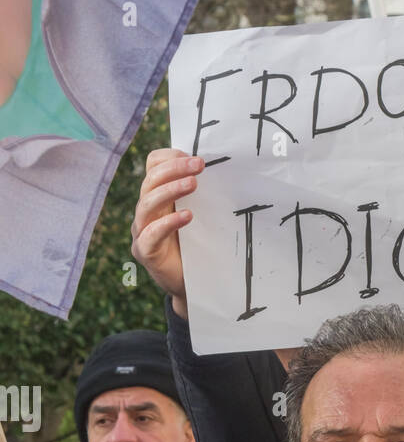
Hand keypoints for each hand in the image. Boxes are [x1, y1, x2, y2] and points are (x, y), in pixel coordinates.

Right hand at [130, 148, 203, 319]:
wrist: (193, 284)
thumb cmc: (197, 246)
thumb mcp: (200, 215)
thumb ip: (202, 195)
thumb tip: (224, 168)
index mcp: (158, 196)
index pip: (152, 165)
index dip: (169, 157)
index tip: (194, 156)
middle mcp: (146, 210)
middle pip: (150, 180)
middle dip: (174, 169)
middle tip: (199, 165)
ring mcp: (142, 231)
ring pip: (147, 203)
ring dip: (170, 190)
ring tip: (193, 183)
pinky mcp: (145, 251)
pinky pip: (151, 234)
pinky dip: (168, 223)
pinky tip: (186, 216)